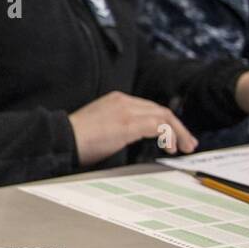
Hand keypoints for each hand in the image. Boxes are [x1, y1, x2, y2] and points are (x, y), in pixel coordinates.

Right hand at [68, 90, 197, 165]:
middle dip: (178, 128)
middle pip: (161, 110)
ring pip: (164, 116)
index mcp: (116, 99)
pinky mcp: (127, 123)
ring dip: (178, 132)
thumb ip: (118, 125)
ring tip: (184, 147)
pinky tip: (170, 147)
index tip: (173, 137)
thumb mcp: (101, 125)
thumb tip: (132, 137)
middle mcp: (123, 100)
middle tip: (187, 143)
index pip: (150, 108)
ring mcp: (126, 110)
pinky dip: (169, 135)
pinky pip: (158, 126)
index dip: (166, 122)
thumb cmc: (76, 138)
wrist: (60, 137)